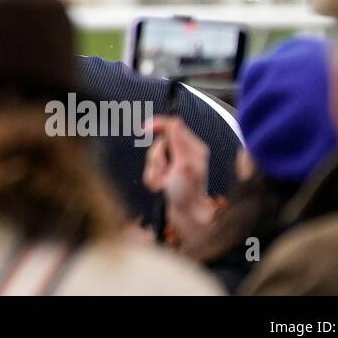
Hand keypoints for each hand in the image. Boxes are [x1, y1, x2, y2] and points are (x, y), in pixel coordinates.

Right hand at [142, 116, 215, 250]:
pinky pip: (150, 170)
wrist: (186, 217)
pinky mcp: (166, 174)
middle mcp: (184, 153)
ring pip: (152, 158)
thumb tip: (175, 120)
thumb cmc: (189, 193)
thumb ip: (178, 142)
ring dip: (154, 172)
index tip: (144, 128)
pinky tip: (160, 188)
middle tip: (165, 174)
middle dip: (156, 159)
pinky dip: (152, 179)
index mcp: (193, 147)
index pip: (172, 125)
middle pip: (158, 143)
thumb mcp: (184, 165)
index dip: (157, 124)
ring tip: (162, 184)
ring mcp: (174, 164)